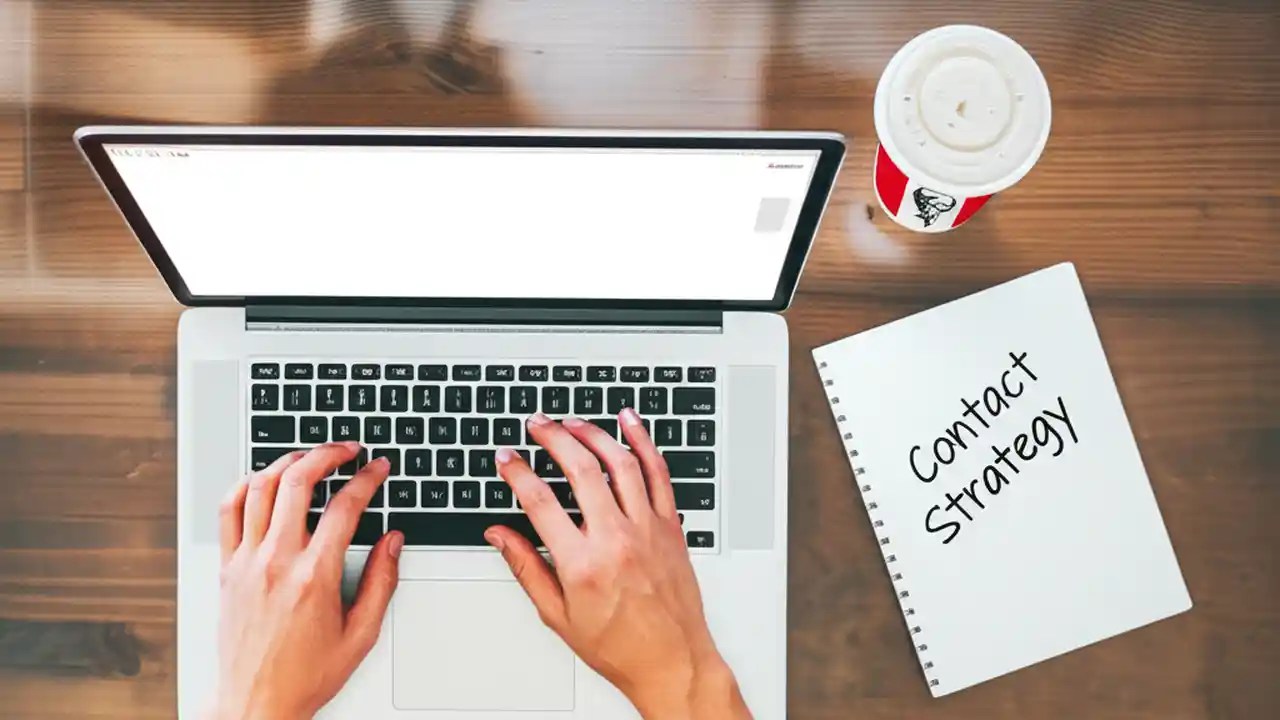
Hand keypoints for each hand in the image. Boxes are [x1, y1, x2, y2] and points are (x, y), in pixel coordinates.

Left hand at [209, 442, 401, 719]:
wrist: (256, 703)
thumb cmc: (305, 675)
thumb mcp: (361, 634)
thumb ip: (381, 582)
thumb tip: (393, 542)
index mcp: (314, 577)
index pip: (345, 507)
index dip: (367, 479)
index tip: (377, 469)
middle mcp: (276, 562)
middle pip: (298, 482)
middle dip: (327, 454)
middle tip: (346, 449)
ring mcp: (246, 562)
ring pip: (260, 488)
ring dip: (288, 462)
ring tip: (309, 456)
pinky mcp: (227, 569)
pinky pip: (228, 511)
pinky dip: (245, 486)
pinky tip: (262, 481)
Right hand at [485, 410, 751, 719]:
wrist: (672, 661)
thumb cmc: (619, 646)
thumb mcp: (558, 615)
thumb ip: (526, 568)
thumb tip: (499, 535)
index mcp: (582, 564)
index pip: (540, 502)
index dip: (518, 473)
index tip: (507, 458)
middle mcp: (616, 539)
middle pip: (580, 469)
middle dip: (553, 437)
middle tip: (537, 423)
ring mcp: (647, 529)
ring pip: (620, 463)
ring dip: (594, 433)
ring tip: (573, 421)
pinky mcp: (671, 526)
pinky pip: (659, 474)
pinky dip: (644, 443)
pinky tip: (630, 423)